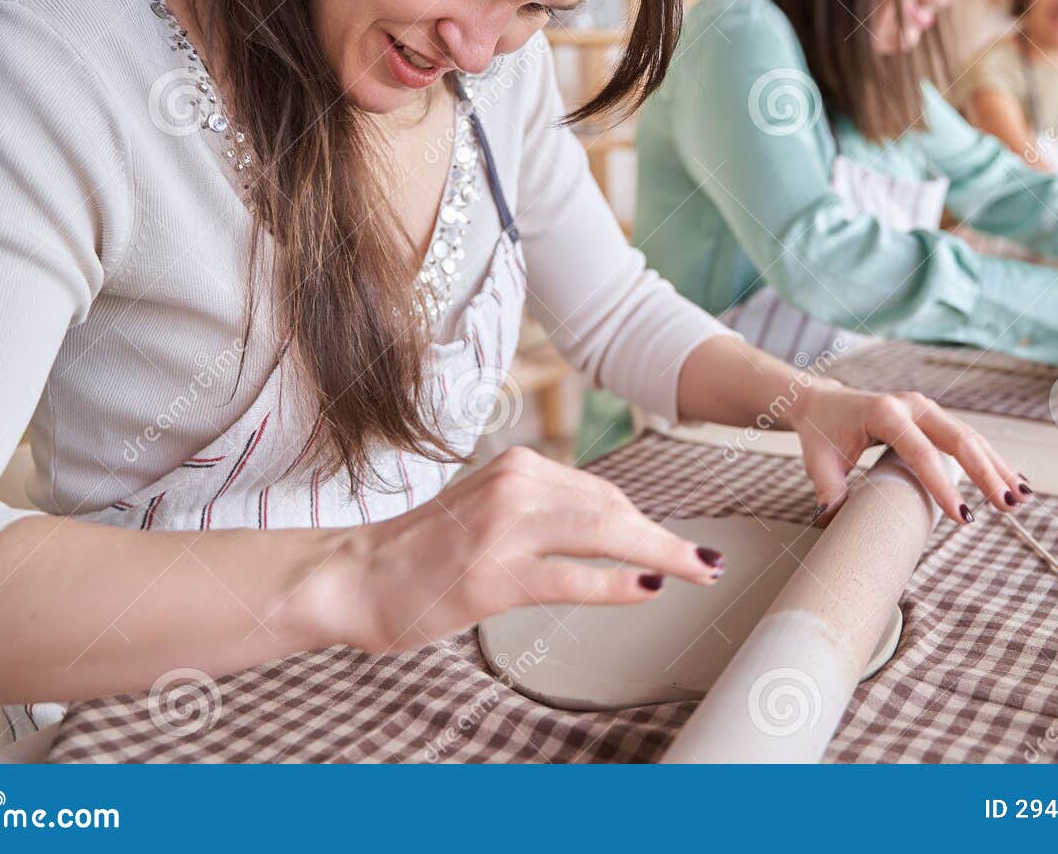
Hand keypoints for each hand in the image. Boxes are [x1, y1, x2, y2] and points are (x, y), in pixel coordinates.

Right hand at [323, 447, 722, 653]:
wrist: (352, 575)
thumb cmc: (420, 553)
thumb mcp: (485, 510)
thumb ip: (538, 511)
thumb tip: (605, 531)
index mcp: (516, 467)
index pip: (601, 494)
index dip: (646, 522)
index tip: (678, 544)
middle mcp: (514, 487)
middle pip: (612, 510)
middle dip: (665, 538)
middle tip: (705, 561)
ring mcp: (503, 529)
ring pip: (602, 534)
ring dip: (659, 554)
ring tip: (695, 572)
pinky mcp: (493, 574)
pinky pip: (570, 576)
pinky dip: (616, 583)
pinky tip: (646, 590)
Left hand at [786, 381, 1028, 526]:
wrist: (822, 402)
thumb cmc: (821, 434)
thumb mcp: (818, 463)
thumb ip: (829, 493)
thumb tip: (836, 526)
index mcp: (885, 413)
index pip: (920, 453)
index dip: (943, 486)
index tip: (962, 517)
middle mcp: (912, 405)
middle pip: (958, 439)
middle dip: (987, 474)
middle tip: (1008, 506)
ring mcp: (926, 408)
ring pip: (971, 438)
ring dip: (997, 468)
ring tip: (1022, 498)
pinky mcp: (934, 416)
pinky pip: (968, 438)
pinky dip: (991, 460)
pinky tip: (1013, 481)